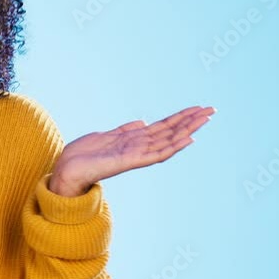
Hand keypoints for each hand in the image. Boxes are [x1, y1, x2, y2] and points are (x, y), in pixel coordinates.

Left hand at [48, 106, 215, 196]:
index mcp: (134, 140)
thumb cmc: (84, 155)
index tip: (198, 108)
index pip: (163, 127)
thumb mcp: (106, 136)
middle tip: (212, 110)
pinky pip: (155, 154)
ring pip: (168, 140)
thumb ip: (126, 130)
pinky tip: (187, 139)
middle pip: (170, 131)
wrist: (67, 170)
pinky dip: (172, 147)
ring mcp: (136, 154)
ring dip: (187, 129)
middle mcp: (139, 147)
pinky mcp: (129, 161)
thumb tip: (144, 122)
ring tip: (205, 119)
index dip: (180, 118)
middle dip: (191, 121)